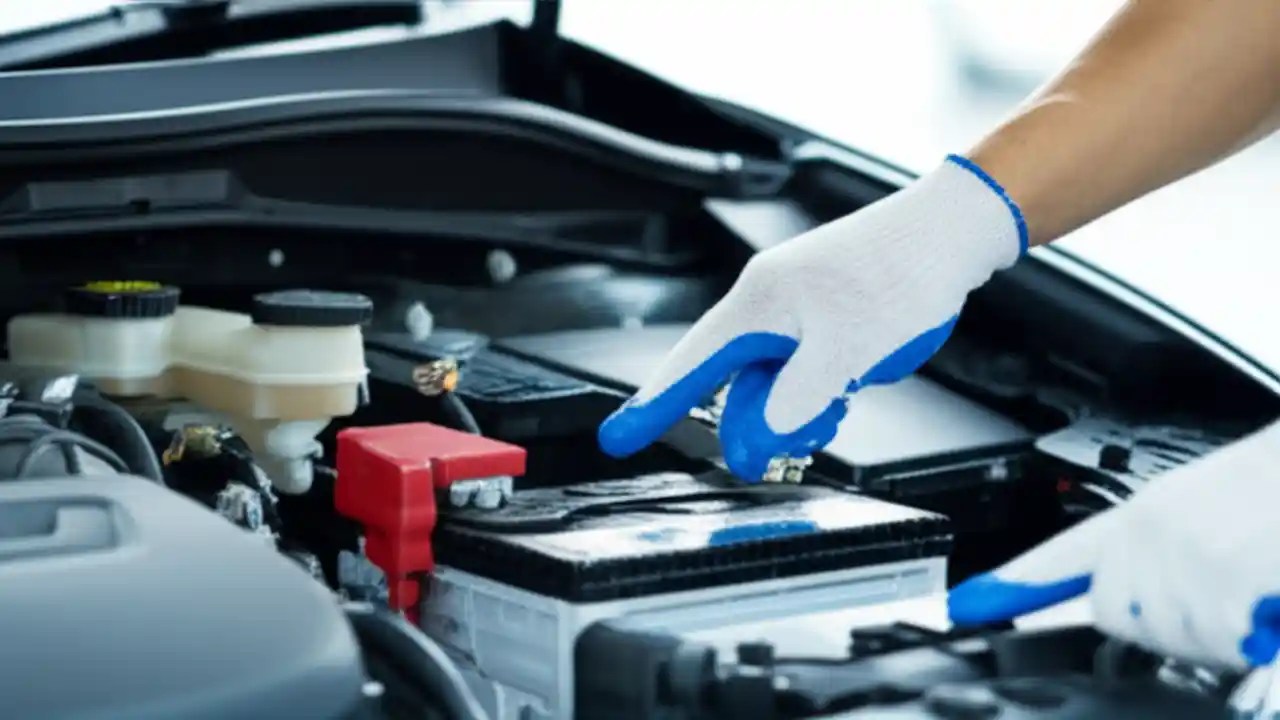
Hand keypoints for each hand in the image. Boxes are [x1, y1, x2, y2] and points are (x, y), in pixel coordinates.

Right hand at [596, 155, 1027, 480]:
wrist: (953, 232)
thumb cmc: (903, 271)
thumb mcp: (848, 349)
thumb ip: (797, 396)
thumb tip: (759, 434)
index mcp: (759, 305)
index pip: (690, 365)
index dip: (651, 406)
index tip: (618, 437)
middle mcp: (770, 306)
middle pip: (735, 384)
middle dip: (755, 424)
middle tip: (774, 459)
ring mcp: (799, 312)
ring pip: (774, 381)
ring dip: (799, 407)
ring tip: (840, 403)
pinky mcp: (827, 318)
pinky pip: (803, 368)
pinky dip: (819, 391)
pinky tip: (851, 386)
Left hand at [949, 420, 1279, 669]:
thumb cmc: (1277, 495)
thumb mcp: (1206, 512)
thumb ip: (1160, 557)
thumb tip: (1131, 605)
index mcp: (1143, 512)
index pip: (1060, 554)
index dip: (1013, 584)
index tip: (966, 602)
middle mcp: (1150, 529)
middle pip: (1118, 615)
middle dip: (1166, 626)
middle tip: (1222, 599)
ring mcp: (1181, 553)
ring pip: (1173, 636)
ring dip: (1220, 633)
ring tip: (1252, 592)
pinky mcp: (1222, 576)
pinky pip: (1220, 639)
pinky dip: (1253, 634)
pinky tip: (1267, 602)